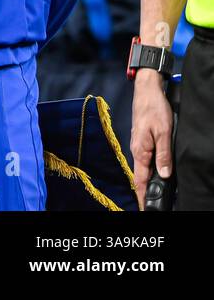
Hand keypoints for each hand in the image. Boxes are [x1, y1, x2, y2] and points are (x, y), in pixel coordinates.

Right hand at [130, 70, 173, 208]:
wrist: (146, 91)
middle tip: (151, 204)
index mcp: (140, 150)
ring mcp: (137, 145)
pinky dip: (147, 171)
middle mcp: (136, 150)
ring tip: (152, 194)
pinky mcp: (141, 141)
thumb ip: (163, 154)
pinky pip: (143, 160)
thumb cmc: (154, 109)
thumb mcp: (164, 132)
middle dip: (144, 192)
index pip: (140, 179)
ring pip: (142, 168)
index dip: (142, 195)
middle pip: (140, 176)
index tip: (145, 208)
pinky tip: (154, 173)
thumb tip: (164, 174)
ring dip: (146, 182)